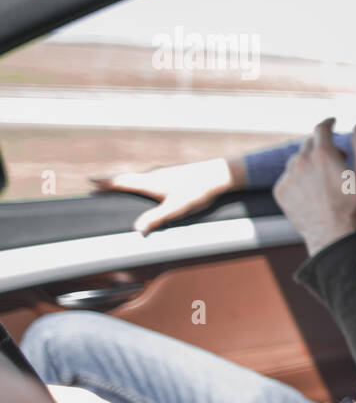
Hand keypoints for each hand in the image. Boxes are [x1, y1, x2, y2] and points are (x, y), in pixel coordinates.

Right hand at [91, 157, 243, 235]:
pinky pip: (150, 177)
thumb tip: (137, 229)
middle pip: (127, 178)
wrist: (219, 174)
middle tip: (97, 184)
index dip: (106, 182)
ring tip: (116, 185)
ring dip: (125, 180)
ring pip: (139, 176)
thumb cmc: (198, 191)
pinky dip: (139, 180)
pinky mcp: (173, 173)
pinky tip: (145, 185)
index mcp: (151, 182)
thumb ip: (156, 218)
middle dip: (112, 182)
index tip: (90, 181)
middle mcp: (154, 174)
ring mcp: (164, 172)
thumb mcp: (176, 208)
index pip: (122, 182)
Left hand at [273, 118, 355, 256]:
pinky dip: (299, 179)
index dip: (328, 122)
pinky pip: (289, 177)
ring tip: (324, 181)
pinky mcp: (280, 191)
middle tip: (338, 162)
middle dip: (323, 148)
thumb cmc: (354, 207)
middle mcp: (301, 162)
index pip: (321, 128)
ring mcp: (288, 177)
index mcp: (323, 155)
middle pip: (309, 144)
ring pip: (298, 160)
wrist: (332, 236)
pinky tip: (313, 193)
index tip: (332, 122)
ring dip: (310, 164)